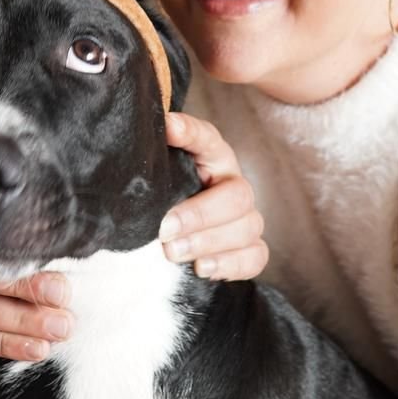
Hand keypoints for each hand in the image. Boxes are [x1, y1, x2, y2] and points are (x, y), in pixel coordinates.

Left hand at [159, 112, 267, 280]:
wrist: (171, 237)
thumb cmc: (162, 201)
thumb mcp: (155, 180)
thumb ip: (148, 165)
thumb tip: (142, 140)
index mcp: (212, 158)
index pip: (207, 138)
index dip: (191, 133)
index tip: (168, 129)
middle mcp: (233, 185)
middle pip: (237, 196)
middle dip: (199, 215)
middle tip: (165, 229)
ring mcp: (246, 219)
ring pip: (247, 228)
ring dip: (209, 243)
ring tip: (173, 253)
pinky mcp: (250, 249)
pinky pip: (255, 258)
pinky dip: (230, 265)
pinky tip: (202, 269)